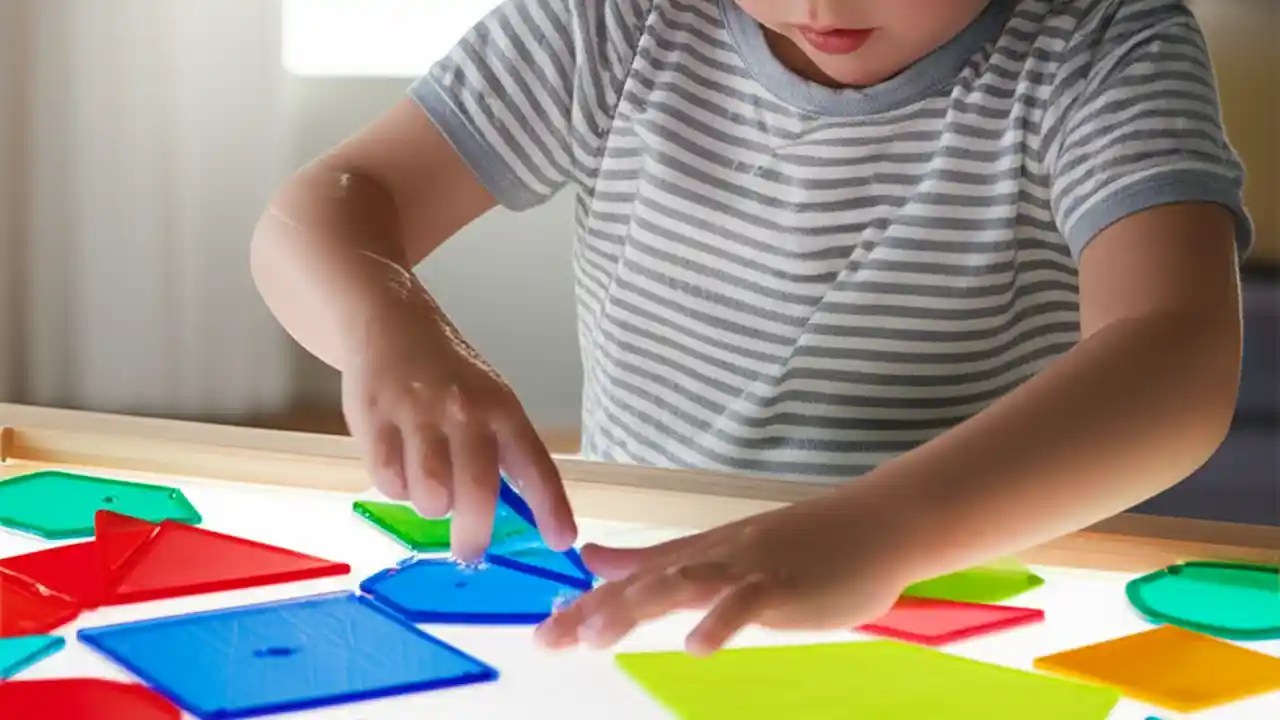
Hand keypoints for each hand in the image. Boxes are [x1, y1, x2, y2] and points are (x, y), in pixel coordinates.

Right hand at [342, 301, 575, 560]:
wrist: (390, 323)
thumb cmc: (447, 377)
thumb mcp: (488, 401)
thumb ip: (501, 452)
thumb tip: (520, 520)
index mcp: (502, 409)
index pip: (535, 464)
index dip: (551, 506)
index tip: (562, 541)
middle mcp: (466, 411)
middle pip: (477, 490)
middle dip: (474, 533)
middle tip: (470, 551)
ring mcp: (419, 414)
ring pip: (430, 494)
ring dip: (430, 505)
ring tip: (429, 489)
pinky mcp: (375, 418)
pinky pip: (388, 480)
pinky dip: (394, 486)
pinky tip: (398, 465)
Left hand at [534, 497, 913, 654]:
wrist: (875, 523)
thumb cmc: (805, 545)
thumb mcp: (722, 551)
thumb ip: (661, 560)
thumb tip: (598, 562)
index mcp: (699, 554)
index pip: (631, 581)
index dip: (584, 606)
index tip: (542, 633)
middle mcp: (713, 557)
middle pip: (642, 584)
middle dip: (592, 612)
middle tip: (548, 639)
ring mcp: (747, 567)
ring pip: (681, 583)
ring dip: (635, 609)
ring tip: (596, 637)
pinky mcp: (782, 583)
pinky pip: (747, 603)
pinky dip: (721, 622)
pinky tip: (697, 646)